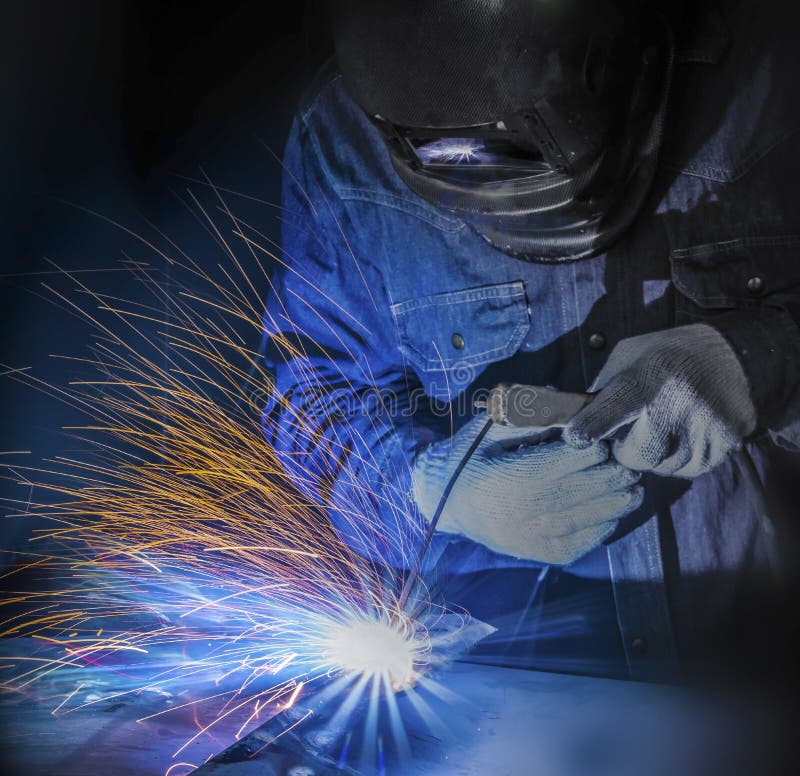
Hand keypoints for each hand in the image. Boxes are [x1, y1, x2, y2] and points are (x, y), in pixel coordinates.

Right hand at [412, 416, 642, 564]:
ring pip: (604, 513)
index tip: (596, 436)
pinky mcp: (551, 554)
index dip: (596, 442)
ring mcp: (545, 537)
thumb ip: (528, 416)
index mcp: (520, 475)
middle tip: (618, 456)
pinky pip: (594, 537)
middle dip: (616, 467)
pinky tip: (607, 506)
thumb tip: (569, 403)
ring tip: (624, 480)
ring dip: (622, 493)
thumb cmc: (471, 459)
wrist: (449, 505)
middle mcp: (536, 510)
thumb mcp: (489, 428)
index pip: (581, 455)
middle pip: (600, 483)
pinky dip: (608, 519)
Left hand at [564, 324, 756, 477]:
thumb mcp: (628, 357)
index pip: (612, 409)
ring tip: (663, 429)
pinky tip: (685, 435)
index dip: (591, 427)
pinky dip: (682, 460)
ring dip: (657, 457)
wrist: (733, 353)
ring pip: (665, 468)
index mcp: (646, 379)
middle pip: (640, 456)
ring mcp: (706, 425)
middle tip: (631, 436)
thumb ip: (604, 389)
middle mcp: (677, 404)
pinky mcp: (728, 440)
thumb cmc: (667, 355)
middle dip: (628, 452)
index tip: (576, 438)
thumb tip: (579, 420)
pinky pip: (692, 469)